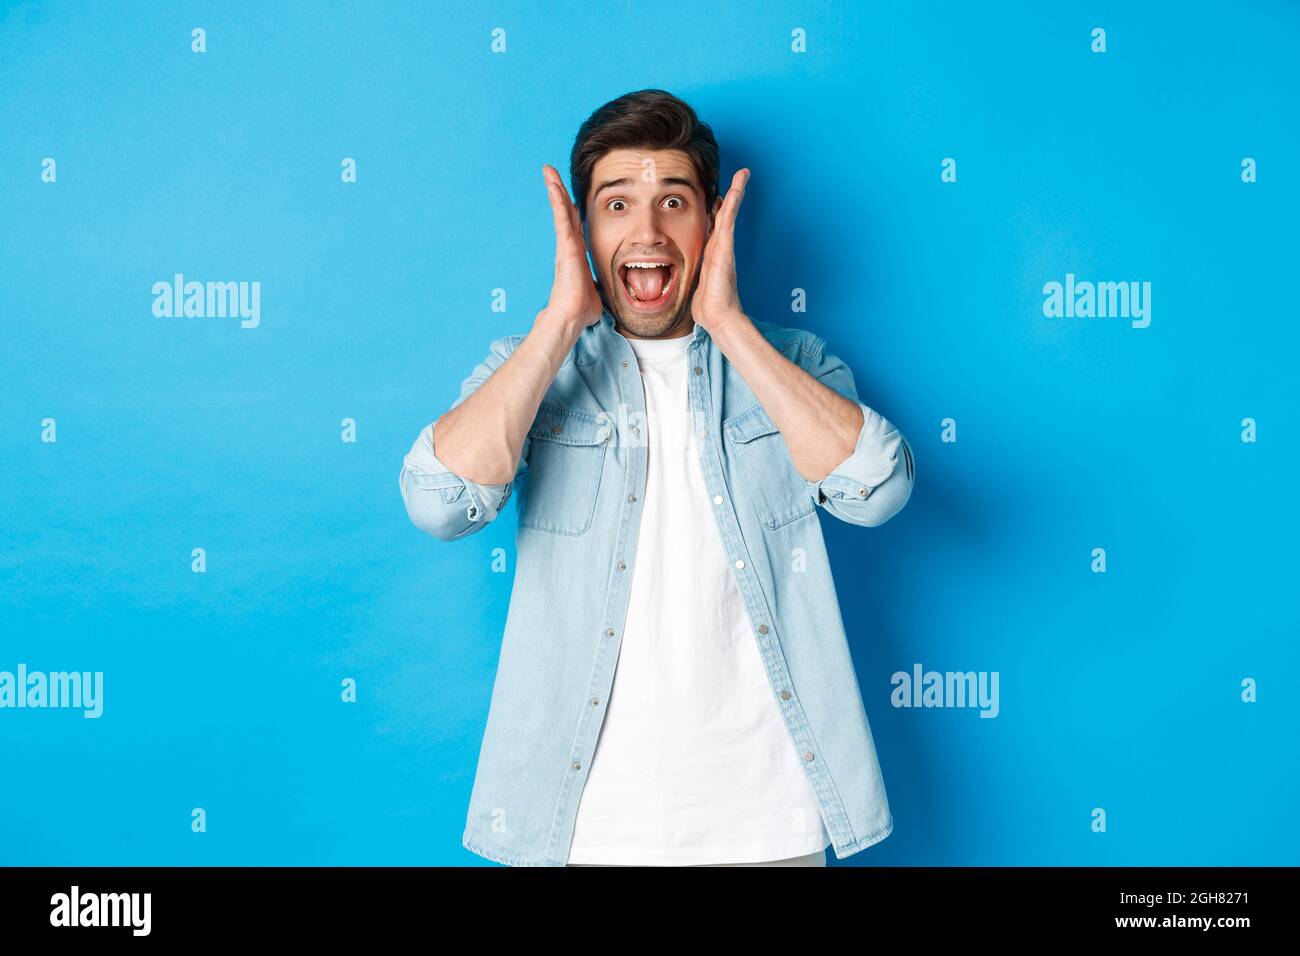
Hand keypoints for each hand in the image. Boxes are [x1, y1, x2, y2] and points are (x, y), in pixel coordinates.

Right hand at [539, 164, 602, 330]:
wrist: (571, 316)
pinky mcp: (565, 246)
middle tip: (552, 175)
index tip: (568, 197)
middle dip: (559, 193)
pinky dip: (558, 201)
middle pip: (565, 214)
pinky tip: (554, 185)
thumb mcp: (596, 294)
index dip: (571, 211)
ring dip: (555, 190)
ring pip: (561, 211)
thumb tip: (602, 296)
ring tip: (548, 171)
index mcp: (576, 255)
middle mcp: (569, 247)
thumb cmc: (582, 310)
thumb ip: (598, 289)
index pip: (574, 227)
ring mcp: (565, 245)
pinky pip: (561, 218)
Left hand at [691, 168, 749, 331]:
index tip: (720, 197)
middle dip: (732, 195)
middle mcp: (721, 248)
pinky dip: (732, 205)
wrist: (718, 317)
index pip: (717, 226)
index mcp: (713, 255)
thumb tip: (688, 279)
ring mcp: (724, 248)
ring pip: (729, 214)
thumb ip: (696, 278)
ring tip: (742, 176)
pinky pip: (728, 222)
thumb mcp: (698, 287)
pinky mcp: (725, 250)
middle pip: (726, 215)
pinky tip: (735, 190)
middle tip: (740, 177)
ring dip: (735, 193)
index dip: (719, 210)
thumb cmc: (708, 307)